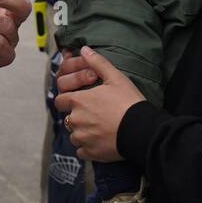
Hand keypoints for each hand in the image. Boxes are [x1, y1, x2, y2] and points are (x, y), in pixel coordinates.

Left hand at [53, 46, 145, 161]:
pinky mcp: (89, 152)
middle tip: (94, 116)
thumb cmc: (128, 102)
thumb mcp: (115, 78)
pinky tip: (100, 142)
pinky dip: (87, 148)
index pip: (60, 100)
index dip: (68, 100)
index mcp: (78, 101)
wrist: (141, 129)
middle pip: (68, 119)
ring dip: (82, 133)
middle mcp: (75, 120)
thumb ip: (98, 63)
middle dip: (77, 117)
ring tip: (99, 129)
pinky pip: (81, 151)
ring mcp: (81, 138)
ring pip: (74, 135)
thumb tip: (84, 49)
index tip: (79, 102)